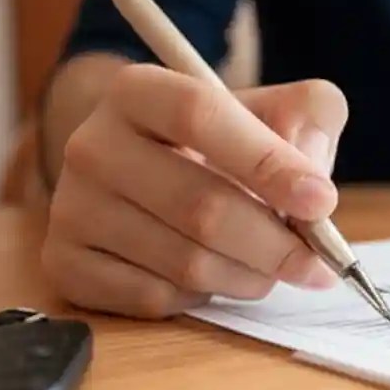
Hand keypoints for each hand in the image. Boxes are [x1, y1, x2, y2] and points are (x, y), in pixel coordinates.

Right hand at [41, 64, 346, 318]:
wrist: (138, 168)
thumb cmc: (218, 140)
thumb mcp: (270, 108)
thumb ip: (310, 117)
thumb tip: (312, 171)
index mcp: (138, 91)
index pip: (202, 116)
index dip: (268, 163)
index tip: (322, 200)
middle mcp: (91, 145)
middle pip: (200, 206)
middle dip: (276, 245)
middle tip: (317, 262)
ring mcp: (71, 208)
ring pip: (185, 263)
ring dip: (248, 276)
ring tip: (270, 266)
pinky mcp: (67, 264)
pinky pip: (156, 299)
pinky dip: (203, 298)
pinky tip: (215, 276)